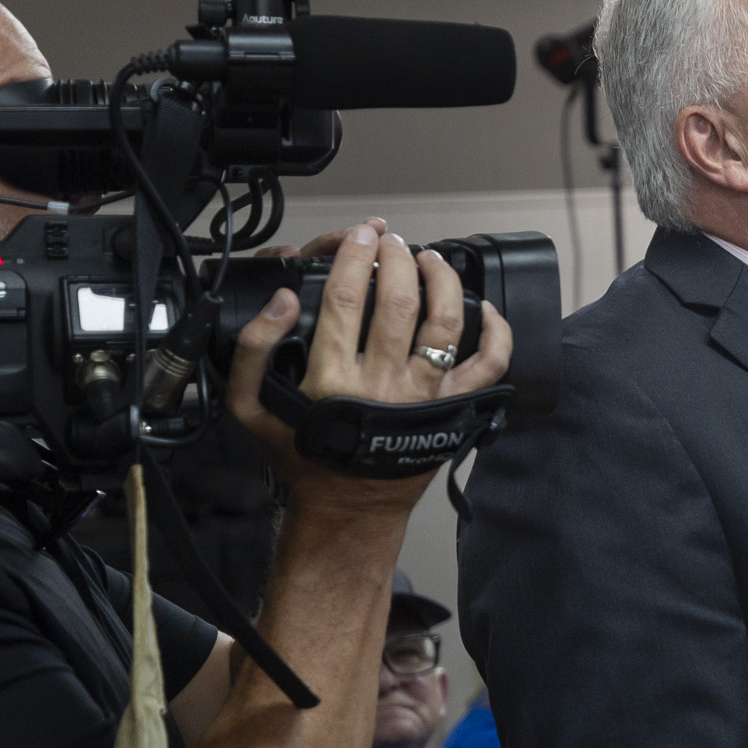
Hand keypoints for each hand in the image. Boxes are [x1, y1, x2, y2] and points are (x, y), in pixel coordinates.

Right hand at [227, 220, 511, 514]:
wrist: (347, 511)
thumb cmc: (303, 459)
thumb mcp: (251, 409)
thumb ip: (253, 351)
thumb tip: (282, 301)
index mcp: (332, 378)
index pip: (343, 298)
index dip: (352, 257)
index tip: (358, 236)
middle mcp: (383, 382)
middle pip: (398, 301)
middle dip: (396, 258)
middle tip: (392, 241)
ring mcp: (424, 396)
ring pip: (445, 324)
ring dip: (441, 281)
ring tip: (429, 259)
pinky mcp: (454, 410)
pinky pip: (488, 367)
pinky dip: (496, 334)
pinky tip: (484, 309)